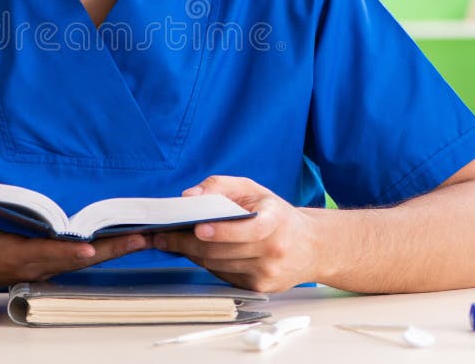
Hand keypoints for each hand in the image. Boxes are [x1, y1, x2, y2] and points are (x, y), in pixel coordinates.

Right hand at [0, 199, 150, 294]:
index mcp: (13, 257)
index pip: (47, 254)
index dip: (69, 252)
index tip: (91, 249)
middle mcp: (33, 266)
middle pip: (77, 260)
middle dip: (110, 250)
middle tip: (140, 237)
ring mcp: (40, 268)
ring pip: (82, 261)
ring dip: (111, 250)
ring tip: (141, 236)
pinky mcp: (43, 264)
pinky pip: (75, 259)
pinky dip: (99, 250)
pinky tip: (118, 241)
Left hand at [153, 176, 318, 291]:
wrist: (311, 247)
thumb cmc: (275, 213)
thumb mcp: (253, 189)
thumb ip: (220, 186)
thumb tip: (189, 197)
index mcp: (275, 222)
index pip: (247, 230)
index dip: (221, 231)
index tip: (197, 227)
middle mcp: (273, 251)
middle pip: (222, 251)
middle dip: (187, 243)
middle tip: (162, 235)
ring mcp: (267, 274)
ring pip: (218, 265)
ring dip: (191, 253)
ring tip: (171, 241)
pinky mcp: (259, 288)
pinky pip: (223, 275)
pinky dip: (206, 262)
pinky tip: (194, 251)